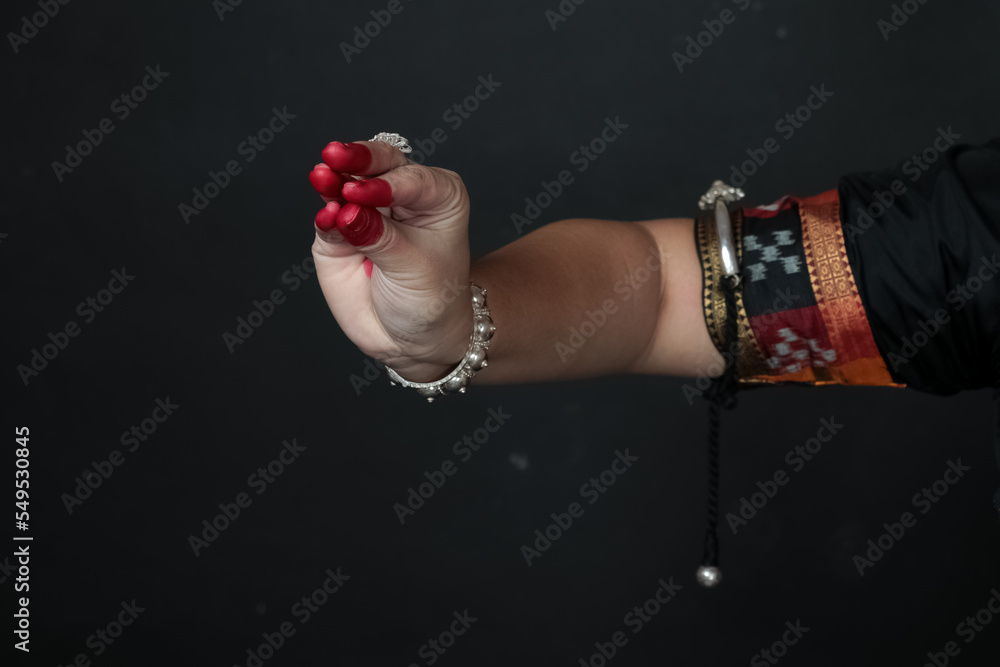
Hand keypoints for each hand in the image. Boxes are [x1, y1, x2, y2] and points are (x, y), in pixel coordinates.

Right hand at [309, 140, 473, 381]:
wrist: (412, 337)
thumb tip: (345, 212)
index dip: (386, 183)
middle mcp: (403, 192)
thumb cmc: (431, 298)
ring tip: (321, 177)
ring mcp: (367, 209)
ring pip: (347, 184)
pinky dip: (325, 216)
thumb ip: (379, 238)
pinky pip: (329, 218)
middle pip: (379, 164)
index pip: (410, 178)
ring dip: (333, 180)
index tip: (362, 192)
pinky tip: (325, 216)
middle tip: (336, 155)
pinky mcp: (339, 230)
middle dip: (358, 159)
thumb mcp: (414, 268)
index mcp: (438, 194)